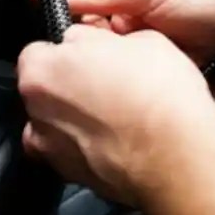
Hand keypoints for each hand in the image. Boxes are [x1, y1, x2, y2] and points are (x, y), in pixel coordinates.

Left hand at [17, 25, 214, 204]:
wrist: (178, 158)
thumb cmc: (159, 97)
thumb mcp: (138, 38)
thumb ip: (98, 39)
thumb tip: (90, 42)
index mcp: (42, 68)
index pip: (40, 49)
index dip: (69, 50)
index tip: (90, 54)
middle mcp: (36, 109)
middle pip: (45, 87)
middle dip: (71, 83)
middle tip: (109, 82)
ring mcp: (49, 146)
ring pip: (55, 122)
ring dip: (76, 117)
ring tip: (117, 115)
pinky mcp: (69, 175)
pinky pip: (71, 152)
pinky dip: (86, 147)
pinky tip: (116, 140)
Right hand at [27, 0, 214, 92]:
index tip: (38, 4)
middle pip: (77, 9)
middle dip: (76, 25)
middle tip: (85, 36)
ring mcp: (136, 30)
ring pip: (93, 43)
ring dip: (97, 50)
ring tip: (111, 55)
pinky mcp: (145, 61)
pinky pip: (114, 68)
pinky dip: (113, 72)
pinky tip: (123, 73)